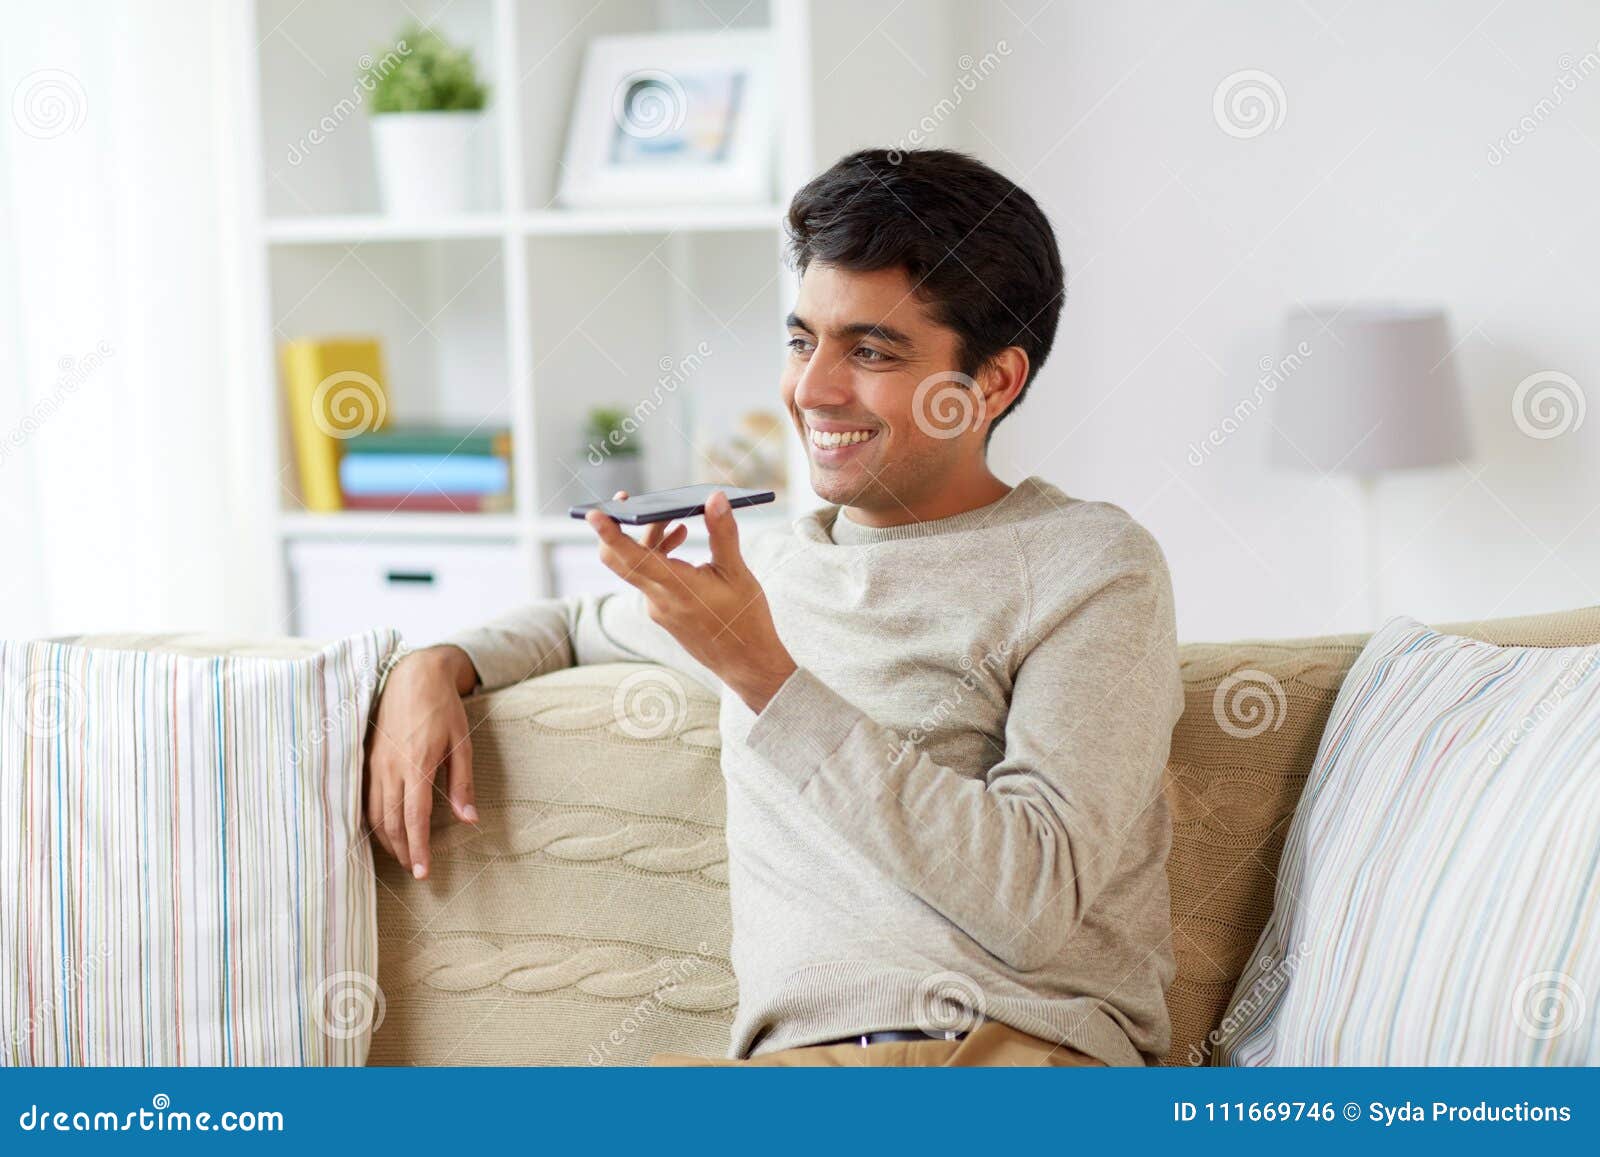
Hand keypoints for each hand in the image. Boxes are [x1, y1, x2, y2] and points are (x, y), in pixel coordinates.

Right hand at [365, 645, 479, 878]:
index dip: (418, 848)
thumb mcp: (462, 743)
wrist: (412, 675)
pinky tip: (382, 830)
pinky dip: (372, 820)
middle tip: (415, 870)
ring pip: (374, 813)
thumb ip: (463, 783)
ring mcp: (375, 764)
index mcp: (417, 765)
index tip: (423, 872)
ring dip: (387, 839)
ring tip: (402, 855)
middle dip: (403, 850)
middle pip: (391, 822)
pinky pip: (365, 799)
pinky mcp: (367, 759)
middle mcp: (391, 769)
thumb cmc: (443, 708)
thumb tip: (470, 820)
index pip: (415, 819)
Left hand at [587, 489, 795, 712]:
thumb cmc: (745, 620)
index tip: (594, 513)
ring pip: (636, 567)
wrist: (745, 664)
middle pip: (620, 560)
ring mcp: (657, 608)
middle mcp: (659, 600)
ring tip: (678, 522)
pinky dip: (657, 556)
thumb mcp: (738, 573)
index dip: (610, 534)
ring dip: (648, 539)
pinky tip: (681, 541)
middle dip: (620, 527)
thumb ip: (723, 533)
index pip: (633, 559)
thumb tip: (715, 498)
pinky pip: (648, 578)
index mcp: (678, 589)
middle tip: (629, 500)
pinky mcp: (661, 612)